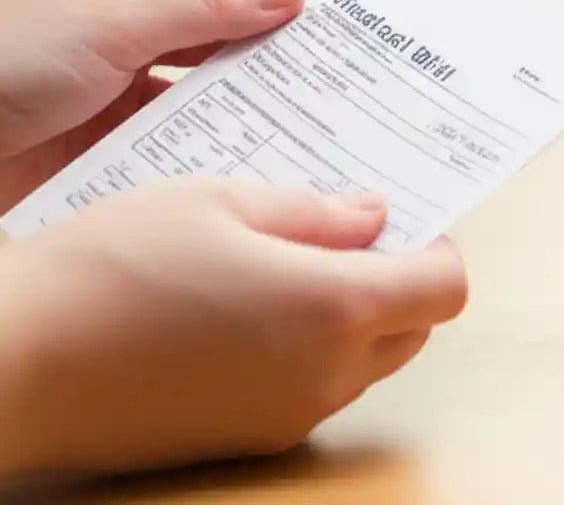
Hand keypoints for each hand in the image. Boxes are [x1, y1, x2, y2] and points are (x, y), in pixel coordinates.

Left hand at [0, 0, 304, 212]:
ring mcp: (129, 80)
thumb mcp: (110, 25)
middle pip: (222, 24)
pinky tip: (245, 150)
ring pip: (208, 82)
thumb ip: (203, 10)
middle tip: (320, 71)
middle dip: (268, 44)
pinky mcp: (124, 133)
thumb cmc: (2, 64)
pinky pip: (185, 130)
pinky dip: (215, 138)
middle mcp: (132, 23)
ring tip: (294, 116)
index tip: (314, 17)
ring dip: (245, 96)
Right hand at [0, 177, 466, 476]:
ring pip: (365, 362)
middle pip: (413, 328)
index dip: (436, 249)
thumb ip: (315, 211)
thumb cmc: (110, 268)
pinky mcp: (251, 439)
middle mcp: (327, 374)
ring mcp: (290, 415)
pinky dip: (308, 352)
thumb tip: (373, 216)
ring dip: (351, 318)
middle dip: (396, 281)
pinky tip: (247, 313)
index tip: (405, 222)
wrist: (17, 364)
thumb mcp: (218, 202)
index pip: (444, 288)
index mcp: (334, 308)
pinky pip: (314, 390)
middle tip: (342, 238)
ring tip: (283, 268)